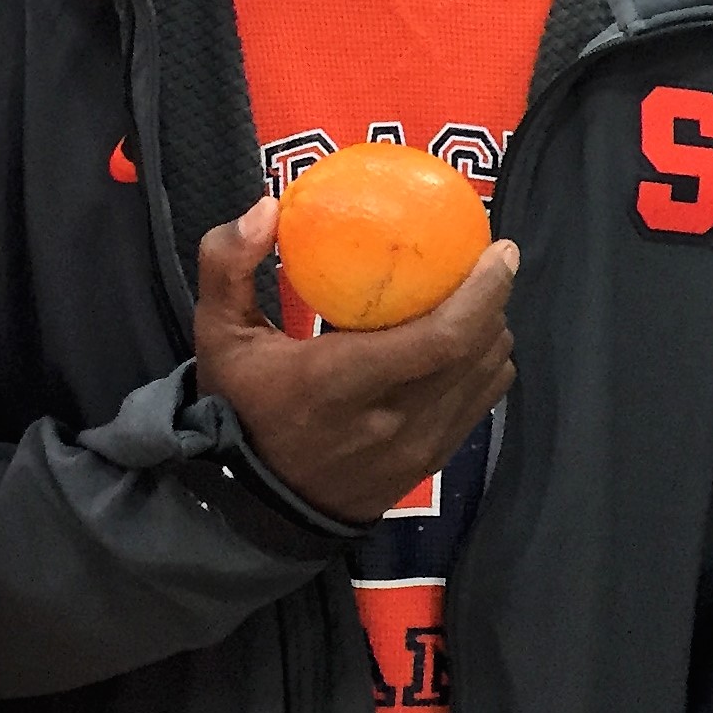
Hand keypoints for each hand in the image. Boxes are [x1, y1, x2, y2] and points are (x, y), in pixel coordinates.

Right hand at [193, 196, 518, 526]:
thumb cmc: (238, 408)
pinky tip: (467, 341)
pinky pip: (478, 408)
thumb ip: (227, 265)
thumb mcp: (217, 336)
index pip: (440, 340)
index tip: (495, 250)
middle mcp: (391, 420)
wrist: (251, 506)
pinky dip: (484, 369)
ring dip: (492, 333)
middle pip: (474, 354)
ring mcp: (415, 449)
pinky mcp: (425, 466)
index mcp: (341, 382)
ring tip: (480, 297)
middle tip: (493, 260)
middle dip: (494, 301)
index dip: (482, 293)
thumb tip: (269, 207)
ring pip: (484, 380)